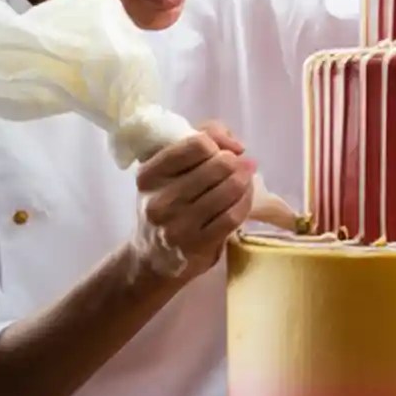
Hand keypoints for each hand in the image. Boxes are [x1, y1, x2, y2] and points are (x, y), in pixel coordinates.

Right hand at [134, 121, 255, 276]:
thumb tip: (237, 146)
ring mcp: (177, 225)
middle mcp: (159, 199)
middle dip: (236, 163)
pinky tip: (244, 199)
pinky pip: (232, 216)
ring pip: (228, 191)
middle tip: (241, 166)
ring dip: (245, 181)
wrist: (152, 255)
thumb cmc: (166, 202)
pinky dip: (245, 203)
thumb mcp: (168, 169)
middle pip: (218, 166)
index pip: (196, 144)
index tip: (221, 151)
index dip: (217, 143)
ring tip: (246, 179)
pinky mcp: (196, 245)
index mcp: (149, 174)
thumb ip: (201, 139)